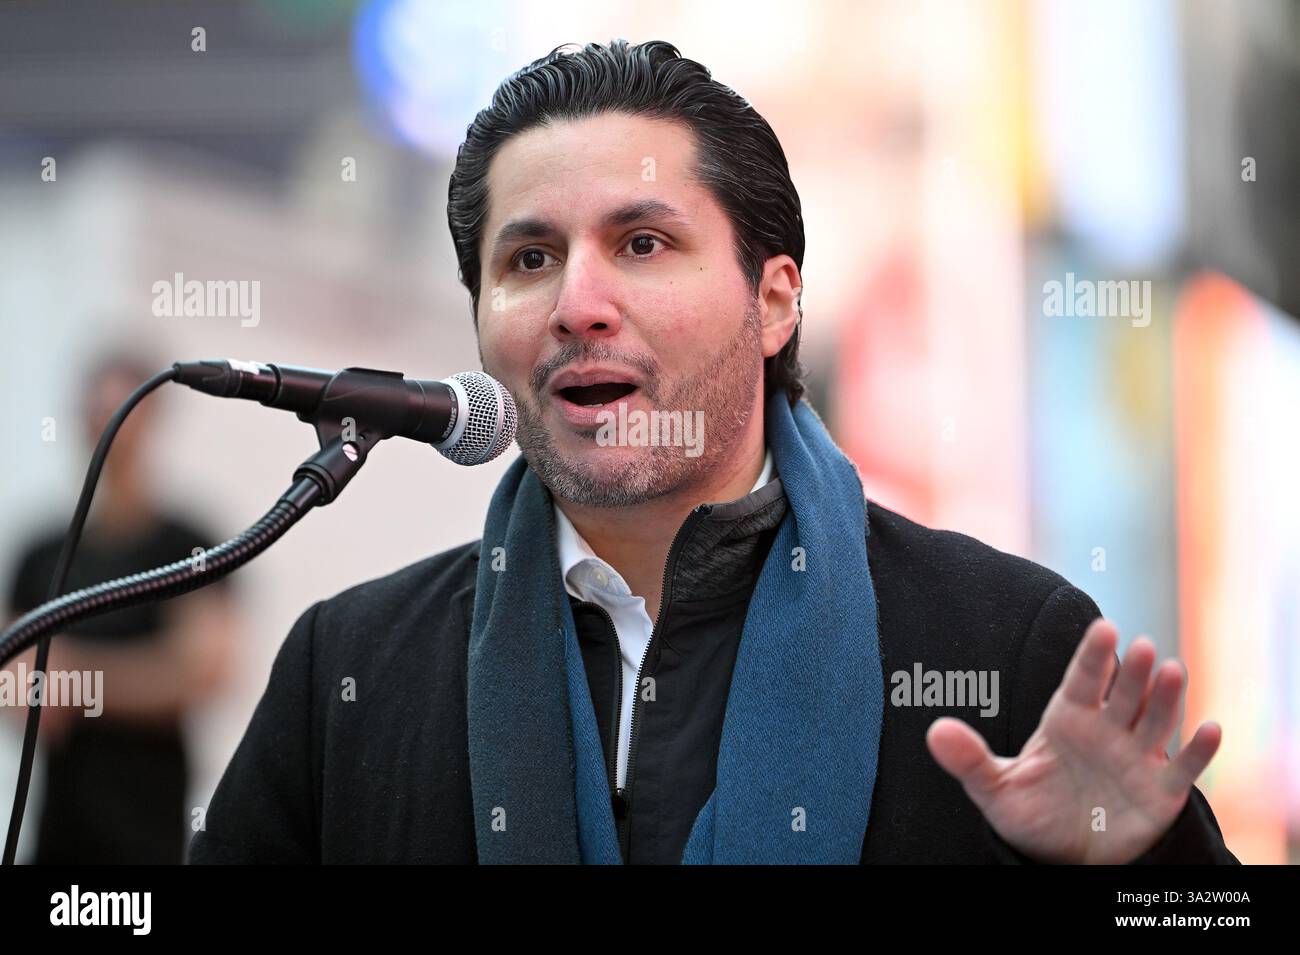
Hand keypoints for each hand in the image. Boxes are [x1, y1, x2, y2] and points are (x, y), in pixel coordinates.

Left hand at [925, 618, 1222, 862]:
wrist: (1064, 856)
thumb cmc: (1032, 812)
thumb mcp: (995, 789)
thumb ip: (969, 759)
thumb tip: (935, 731)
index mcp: (1068, 718)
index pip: (1083, 680)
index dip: (1093, 656)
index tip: (1103, 627)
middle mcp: (1108, 729)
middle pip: (1124, 693)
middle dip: (1134, 672)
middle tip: (1141, 646)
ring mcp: (1137, 757)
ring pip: (1156, 720)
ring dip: (1166, 698)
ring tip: (1173, 670)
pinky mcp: (1162, 791)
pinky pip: (1183, 767)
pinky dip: (1197, 750)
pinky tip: (1211, 729)